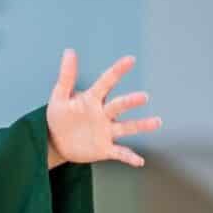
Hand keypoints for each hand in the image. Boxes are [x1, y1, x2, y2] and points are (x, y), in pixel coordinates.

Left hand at [45, 49, 160, 167]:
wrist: (56, 142)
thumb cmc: (59, 117)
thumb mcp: (59, 97)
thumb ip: (66, 76)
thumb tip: (70, 51)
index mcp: (91, 100)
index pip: (106, 83)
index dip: (117, 71)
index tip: (130, 59)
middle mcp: (103, 115)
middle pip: (118, 106)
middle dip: (130, 102)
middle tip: (143, 97)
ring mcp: (106, 132)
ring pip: (126, 128)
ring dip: (140, 125)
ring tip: (156, 122)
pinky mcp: (104, 148)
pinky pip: (120, 152)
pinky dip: (129, 157)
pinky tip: (139, 161)